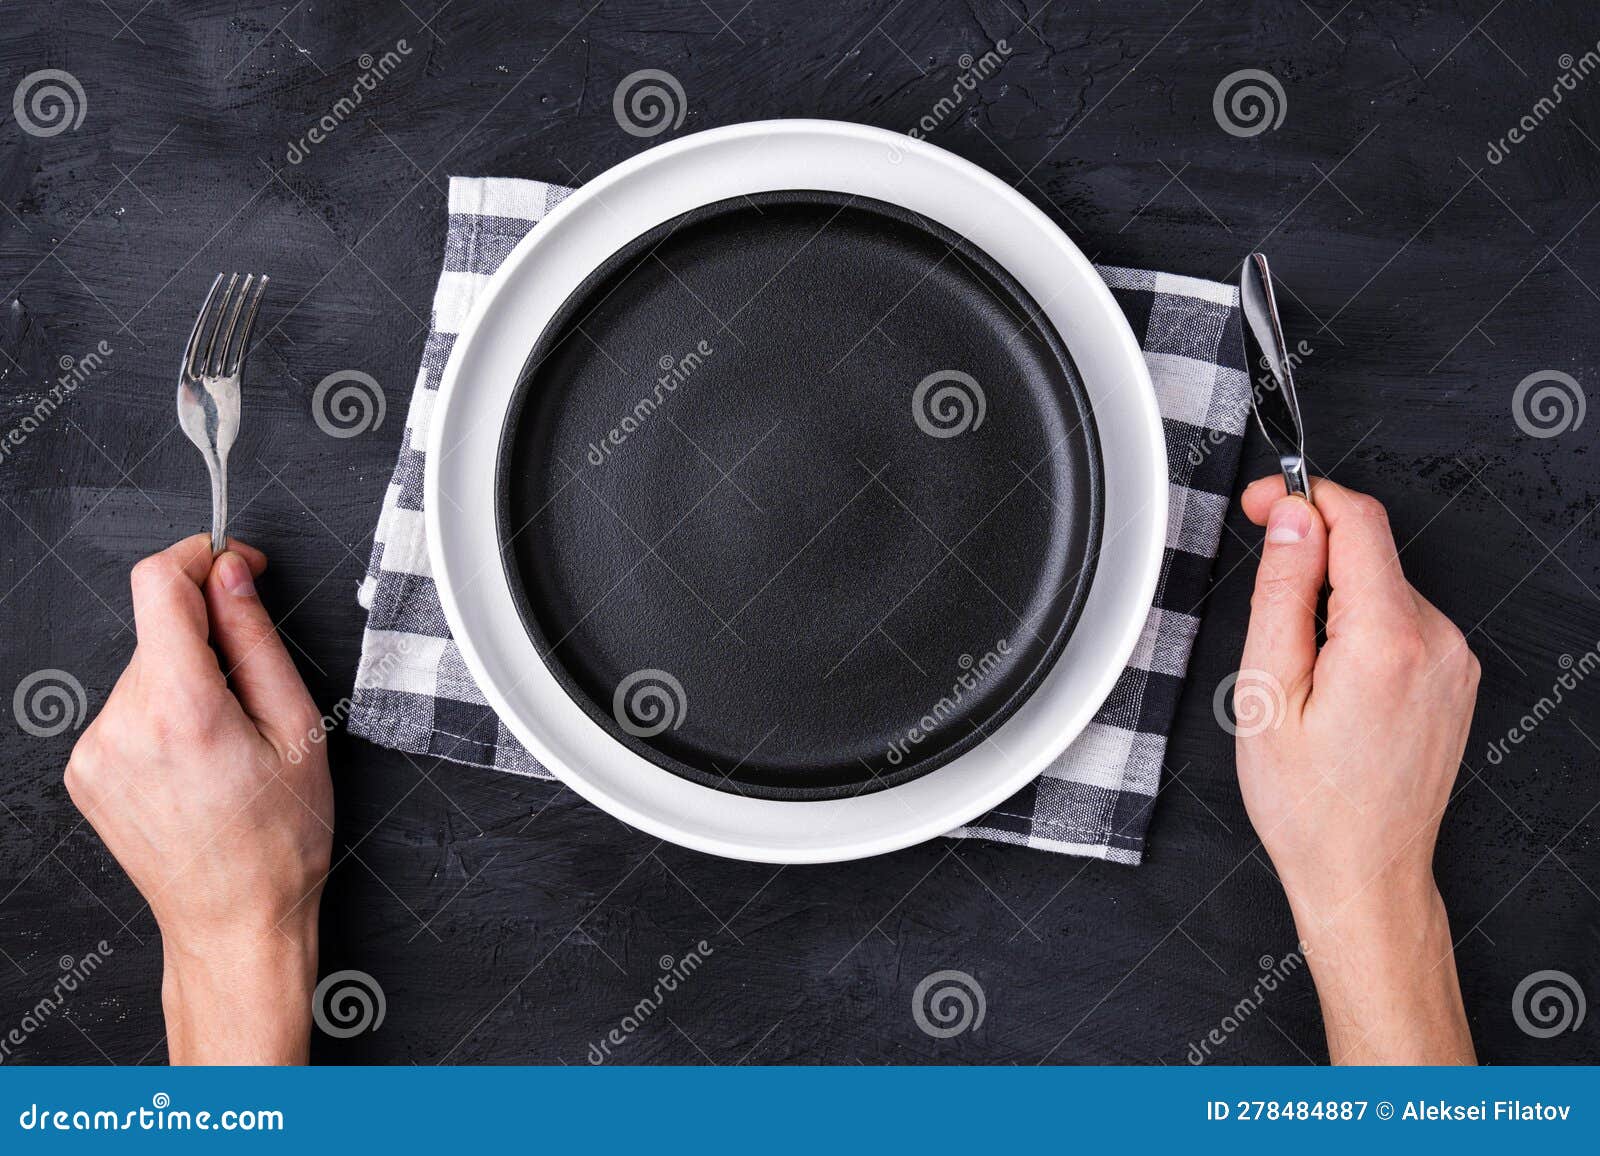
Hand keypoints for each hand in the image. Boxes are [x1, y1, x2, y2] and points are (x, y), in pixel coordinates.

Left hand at [65, 535, 332, 1064]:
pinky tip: (197, 761)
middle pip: (158, 630)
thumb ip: (256, 640)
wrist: (234, 922)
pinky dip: (164, 713)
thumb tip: (232, 575)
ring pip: (144, 669)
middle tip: (255, 690)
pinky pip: (127, 709)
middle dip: (208, 637)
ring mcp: (94, 751)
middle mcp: (122, 726)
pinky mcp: (85, 770)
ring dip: (186, 679)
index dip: (200, 558)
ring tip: (228, 742)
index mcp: (182, 710)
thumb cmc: (280, 840)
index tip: (233, 566)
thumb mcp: (298, 729)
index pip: (159, 584)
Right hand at [1237, 476, 1478, 1063]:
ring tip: (1294, 665)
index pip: (1357, 519)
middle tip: (1260, 582)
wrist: (1365, 873)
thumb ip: (1282, 594)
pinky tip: (1330, 679)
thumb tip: (1293, 521)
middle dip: (1310, 551)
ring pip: (1383, 586)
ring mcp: (1454, 661)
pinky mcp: (1454, 678)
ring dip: (1333, 595)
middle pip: (1369, 551)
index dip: (1302, 496)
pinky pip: (1401, 621)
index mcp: (1387, 641)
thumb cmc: (1310, 804)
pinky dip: (1360, 625)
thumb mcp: (1265, 692)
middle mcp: (1436, 642)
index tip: (1264, 501)